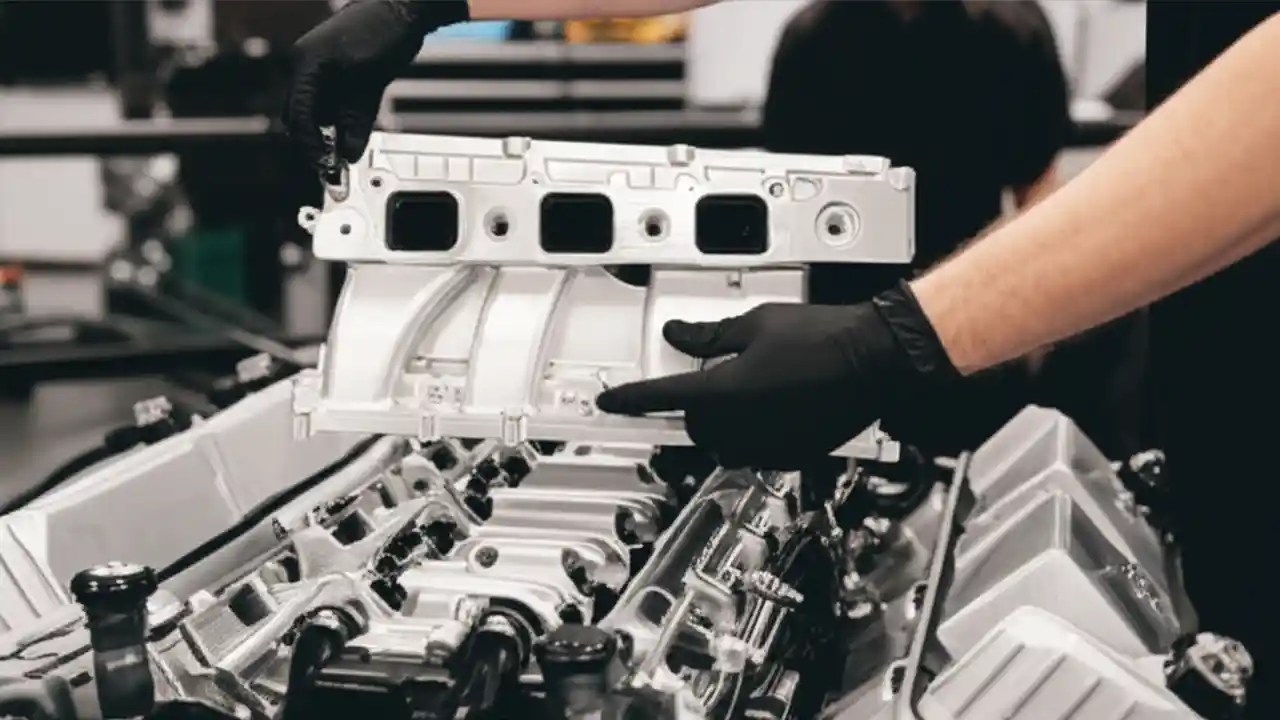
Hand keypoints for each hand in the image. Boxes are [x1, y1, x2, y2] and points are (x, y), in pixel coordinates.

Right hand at [283, 0, 468, 168]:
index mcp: (307, 64)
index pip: (300, 115)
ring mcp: (314, 64)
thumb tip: (348, 153)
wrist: (398, 7)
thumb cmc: (383, 33)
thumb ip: (356, 120)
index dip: (309, 144)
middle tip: (330, 163)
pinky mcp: (329, 68)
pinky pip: (324, 99)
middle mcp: (304, 63)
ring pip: (312, 109)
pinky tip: (349, 128)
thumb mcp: (370, 85)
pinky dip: (334, 116)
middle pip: (297, 114)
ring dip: (325, 129)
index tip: (321, 164)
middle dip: (312, 140)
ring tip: (344, 147)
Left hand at [596, 283, 957, 468]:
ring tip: (745, 394)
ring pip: (720, 443)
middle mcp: (741, 424)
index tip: (612, 401)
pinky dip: (749, 436)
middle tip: (713, 377)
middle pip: (692, 424)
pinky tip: (769, 411)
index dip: (630, 398)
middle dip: (693, 404)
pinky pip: (753, 452)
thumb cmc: (825, 338)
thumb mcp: (757, 323)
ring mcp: (766, 444)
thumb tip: (680, 333)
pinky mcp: (789, 455)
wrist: (875, 361)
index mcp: (725, 390)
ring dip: (719, 424)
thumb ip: (711, 335)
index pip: (661, 396)